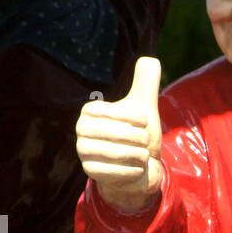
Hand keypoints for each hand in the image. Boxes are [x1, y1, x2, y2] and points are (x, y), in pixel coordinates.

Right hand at [76, 57, 163, 213]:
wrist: (141, 167)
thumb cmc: (139, 134)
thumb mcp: (144, 106)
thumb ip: (146, 82)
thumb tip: (150, 60)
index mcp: (90, 111)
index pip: (106, 110)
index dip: (130, 117)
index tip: (144, 121)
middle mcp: (81, 130)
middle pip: (108, 132)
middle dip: (135, 137)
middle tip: (145, 141)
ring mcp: (83, 152)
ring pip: (109, 152)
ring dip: (135, 154)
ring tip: (144, 155)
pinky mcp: (90, 172)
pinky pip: (110, 171)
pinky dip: (131, 170)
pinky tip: (138, 168)